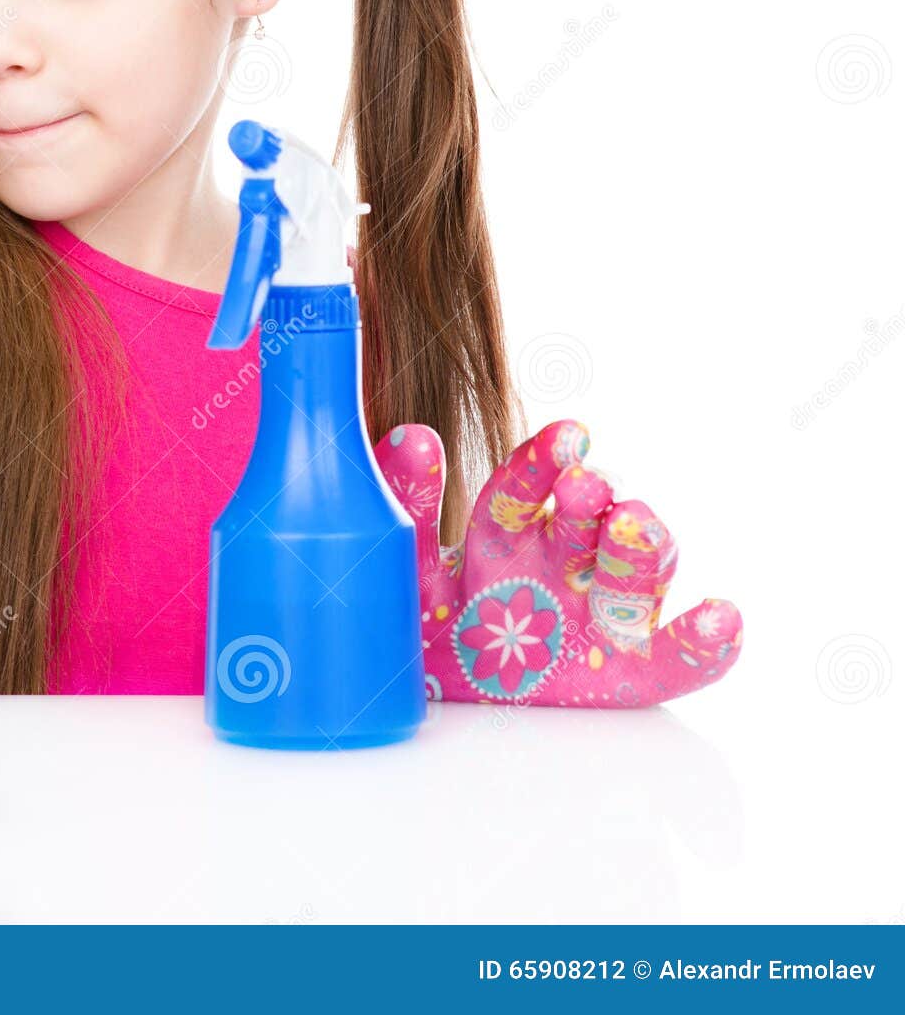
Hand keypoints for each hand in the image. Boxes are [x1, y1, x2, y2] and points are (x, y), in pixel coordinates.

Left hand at [373, 419, 741, 707]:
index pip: (522, 492)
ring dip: (641, 552)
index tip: (566, 436)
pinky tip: (722, 615)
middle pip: (583, 526)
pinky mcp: (629, 676)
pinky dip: (703, 644)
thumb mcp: (406, 566)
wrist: (445, 694)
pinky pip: (674, 663)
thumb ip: (407, 505)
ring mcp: (597, 618)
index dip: (541, 464)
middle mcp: (560, 565)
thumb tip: (412, 435)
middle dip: (588, 503)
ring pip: (633, 577)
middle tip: (586, 487)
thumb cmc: (428, 621)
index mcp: (505, 534)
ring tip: (636, 528)